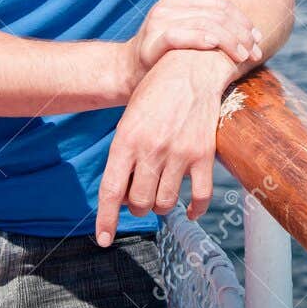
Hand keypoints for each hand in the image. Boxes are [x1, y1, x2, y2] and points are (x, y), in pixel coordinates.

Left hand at [96, 49, 233, 243]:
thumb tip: (125, 195)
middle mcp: (151, 150)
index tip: (103, 240)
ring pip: (165, 203)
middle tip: (141, 195)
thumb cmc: (155, 93)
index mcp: (126, 140)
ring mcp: (178, 153)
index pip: (111, 191)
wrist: (190, 67)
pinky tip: (191, 211)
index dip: (106, 220)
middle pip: (139, 202)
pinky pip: (200, 195)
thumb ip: (124, 155)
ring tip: (161, 193)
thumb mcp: (130, 119)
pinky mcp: (203, 154)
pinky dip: (195, 209)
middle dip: (138, 206)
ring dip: (161, 205)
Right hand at [128, 0, 261, 80]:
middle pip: (216, 13)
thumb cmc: (162, 48)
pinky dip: (200, 39)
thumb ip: (203, 5)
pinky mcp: (152, 41)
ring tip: (244, 56)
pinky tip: (215, 46)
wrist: (129, 70)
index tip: (258, 38)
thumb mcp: (182, 23)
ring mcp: (158, 21)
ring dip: (229, 40)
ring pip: (203, 23)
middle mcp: (168, 5)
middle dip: (240, 33)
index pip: (220, 3)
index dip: (242, 20)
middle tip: (256, 52)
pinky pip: (180, 36)